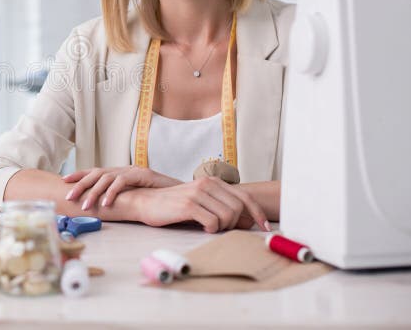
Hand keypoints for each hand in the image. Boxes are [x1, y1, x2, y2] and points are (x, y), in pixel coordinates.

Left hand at [62, 166, 180, 210]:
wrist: (181, 192)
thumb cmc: (156, 196)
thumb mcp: (134, 195)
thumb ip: (120, 197)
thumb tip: (101, 206)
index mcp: (119, 173)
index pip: (95, 171)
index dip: (79, 175)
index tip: (64, 181)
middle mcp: (123, 169)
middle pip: (96, 173)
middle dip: (80, 184)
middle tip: (68, 196)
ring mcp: (132, 170)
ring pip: (106, 178)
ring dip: (93, 192)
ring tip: (85, 205)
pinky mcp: (142, 174)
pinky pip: (122, 182)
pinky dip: (112, 192)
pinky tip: (105, 203)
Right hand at [136, 177, 269, 232]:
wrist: (146, 202)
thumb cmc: (174, 206)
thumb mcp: (201, 203)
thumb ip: (222, 208)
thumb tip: (248, 221)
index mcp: (212, 181)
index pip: (244, 196)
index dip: (258, 213)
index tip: (264, 227)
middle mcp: (207, 183)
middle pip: (238, 208)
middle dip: (234, 223)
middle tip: (220, 228)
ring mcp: (197, 193)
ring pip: (227, 216)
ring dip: (222, 227)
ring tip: (208, 227)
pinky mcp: (188, 205)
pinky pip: (212, 222)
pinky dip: (211, 229)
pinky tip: (201, 228)